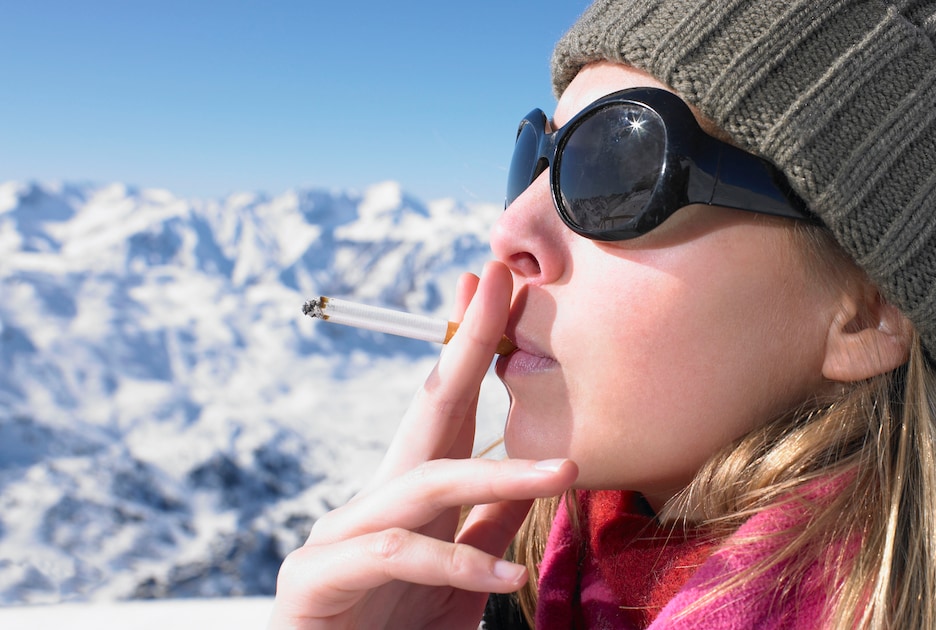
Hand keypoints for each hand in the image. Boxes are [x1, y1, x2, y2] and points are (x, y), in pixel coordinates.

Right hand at [269, 262, 576, 628]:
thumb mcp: (461, 578)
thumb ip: (488, 527)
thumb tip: (537, 474)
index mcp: (410, 500)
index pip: (446, 408)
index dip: (472, 346)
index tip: (498, 285)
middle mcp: (372, 502)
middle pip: (425, 410)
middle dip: (464, 344)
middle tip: (501, 285)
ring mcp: (338, 535)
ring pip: (424, 484)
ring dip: (498, 475)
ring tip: (563, 472)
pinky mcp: (314, 578)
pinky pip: (394, 554)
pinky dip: (455, 561)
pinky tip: (504, 576)